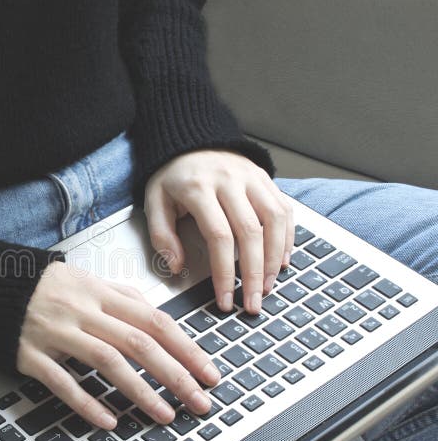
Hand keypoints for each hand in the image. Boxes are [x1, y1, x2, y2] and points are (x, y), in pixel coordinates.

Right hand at [17, 261, 220, 429]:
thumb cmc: (42, 285)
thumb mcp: (85, 279)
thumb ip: (120, 295)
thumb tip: (154, 314)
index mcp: (99, 292)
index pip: (153, 320)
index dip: (185, 348)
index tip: (208, 372)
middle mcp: (82, 311)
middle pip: (138, 342)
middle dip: (175, 375)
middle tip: (199, 400)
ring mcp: (56, 333)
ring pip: (107, 361)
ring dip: (140, 391)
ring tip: (164, 414)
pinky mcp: (31, 354)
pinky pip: (62, 382)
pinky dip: (87, 403)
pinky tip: (109, 420)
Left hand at [144, 150, 293, 313]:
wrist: (189, 136)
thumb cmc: (172, 175)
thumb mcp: (154, 201)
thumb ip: (162, 235)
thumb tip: (176, 266)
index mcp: (199, 189)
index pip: (219, 237)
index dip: (224, 273)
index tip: (226, 299)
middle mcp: (230, 181)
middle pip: (251, 233)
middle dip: (254, 274)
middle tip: (253, 304)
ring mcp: (252, 178)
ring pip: (275, 221)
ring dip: (275, 259)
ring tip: (268, 286)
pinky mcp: (265, 178)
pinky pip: (284, 209)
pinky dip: (287, 238)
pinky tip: (281, 261)